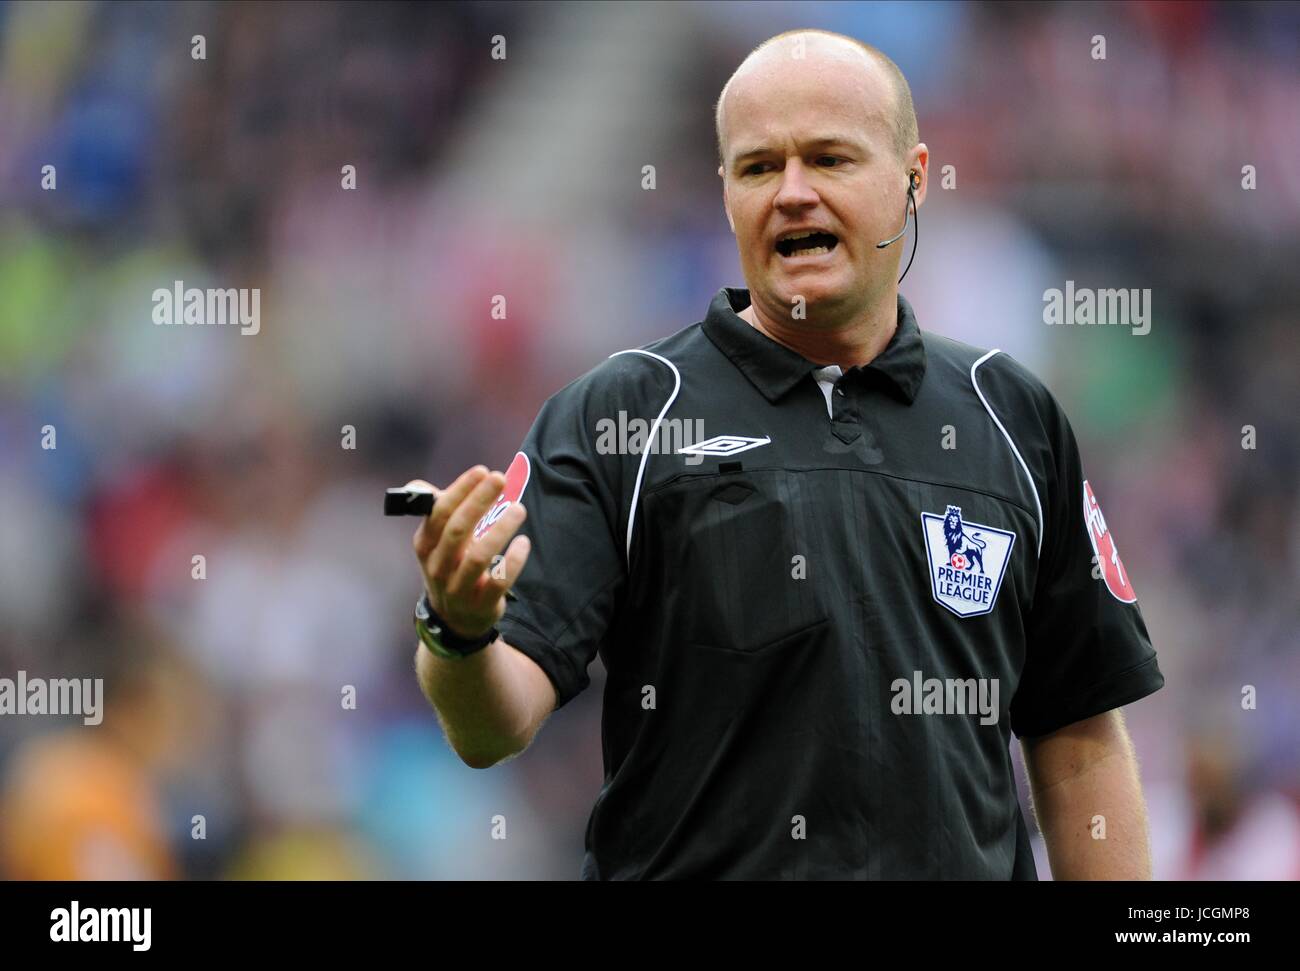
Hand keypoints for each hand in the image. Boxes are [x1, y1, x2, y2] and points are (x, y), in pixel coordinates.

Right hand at [407, 466, 531, 640]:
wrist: (454, 619)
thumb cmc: (449, 567)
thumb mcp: (434, 544)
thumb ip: (432, 512)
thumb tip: (417, 487)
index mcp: (425, 545)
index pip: (438, 513)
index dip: (460, 490)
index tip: (481, 471)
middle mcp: (438, 566)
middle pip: (457, 530)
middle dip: (479, 501)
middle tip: (500, 479)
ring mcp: (458, 588)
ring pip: (479, 556)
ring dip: (500, 529)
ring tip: (519, 509)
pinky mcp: (481, 604)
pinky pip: (498, 582)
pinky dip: (512, 562)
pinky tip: (523, 542)